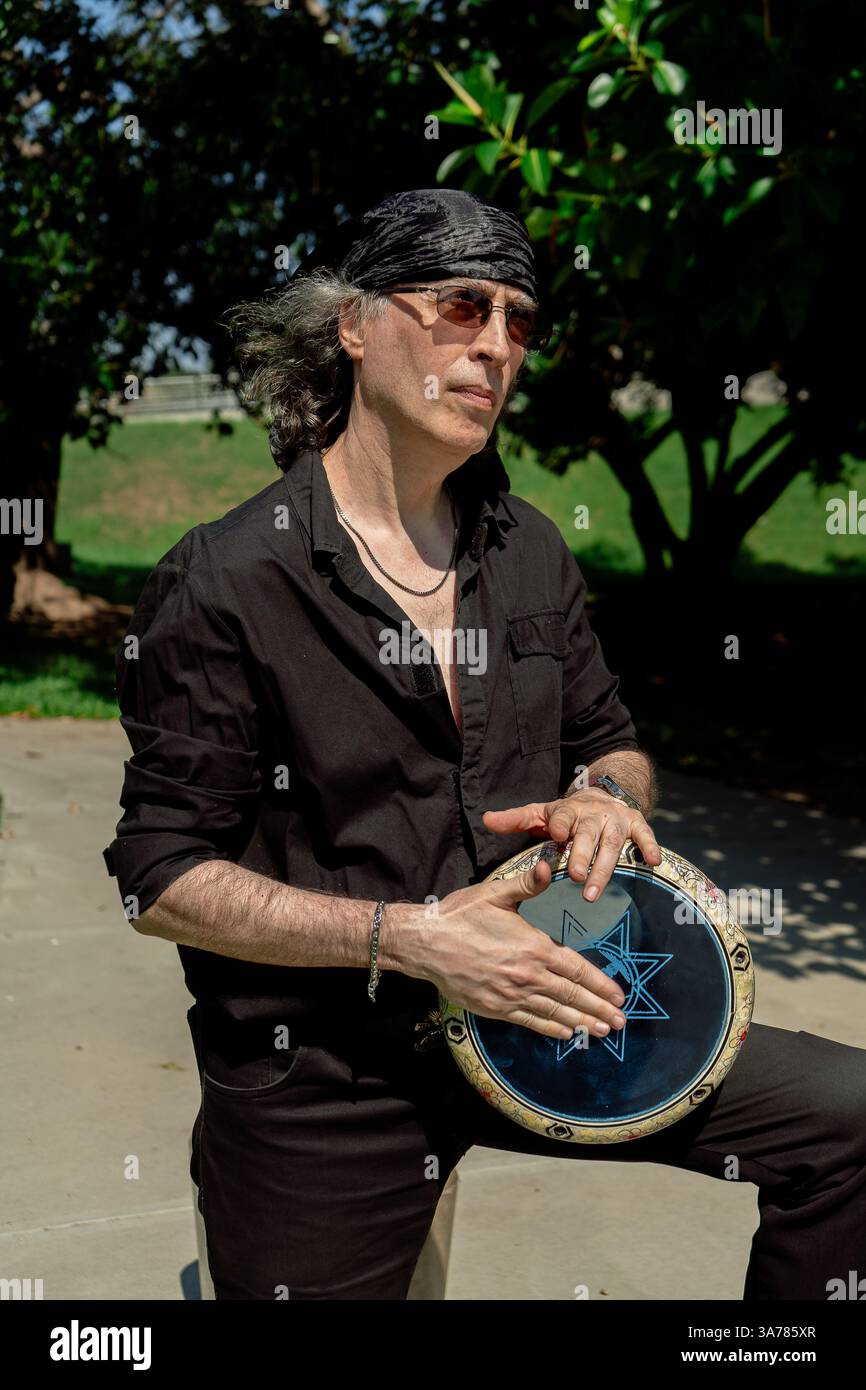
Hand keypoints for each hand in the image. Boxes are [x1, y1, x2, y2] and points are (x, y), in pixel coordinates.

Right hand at [398, 858, 627, 1041]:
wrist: (424, 943)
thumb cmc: (460, 915)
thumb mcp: (496, 893)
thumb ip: (528, 884)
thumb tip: (552, 866)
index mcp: (532, 947)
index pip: (576, 969)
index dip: (600, 984)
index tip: (618, 995)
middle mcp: (527, 975)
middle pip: (571, 995)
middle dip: (599, 1009)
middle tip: (621, 1022)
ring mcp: (511, 995)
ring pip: (554, 1012)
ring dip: (581, 1023)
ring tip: (602, 1031)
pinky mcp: (495, 1008)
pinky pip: (529, 1021)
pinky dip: (550, 1029)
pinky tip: (566, 1034)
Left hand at [482, 789, 661, 902]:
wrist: (602, 795)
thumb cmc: (565, 815)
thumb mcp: (540, 814)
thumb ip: (515, 819)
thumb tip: (486, 819)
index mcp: (567, 811)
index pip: (562, 816)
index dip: (560, 824)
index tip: (556, 836)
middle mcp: (593, 814)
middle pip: (588, 834)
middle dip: (583, 855)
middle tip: (576, 878)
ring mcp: (616, 820)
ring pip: (612, 843)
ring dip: (605, 867)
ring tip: (593, 892)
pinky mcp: (636, 824)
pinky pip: (645, 835)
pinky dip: (650, 846)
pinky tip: (653, 862)